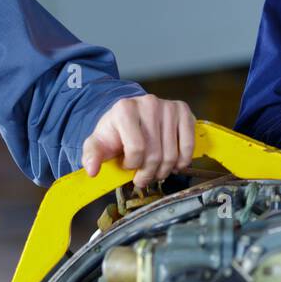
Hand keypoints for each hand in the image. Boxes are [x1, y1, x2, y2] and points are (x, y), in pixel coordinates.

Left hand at [81, 95, 195, 187]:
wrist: (131, 117)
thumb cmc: (115, 133)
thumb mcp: (98, 144)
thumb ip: (91, 156)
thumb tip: (92, 170)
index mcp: (125, 109)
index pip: (136, 150)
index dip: (131, 165)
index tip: (127, 165)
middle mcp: (148, 103)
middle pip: (155, 154)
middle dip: (148, 173)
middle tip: (143, 177)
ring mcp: (168, 106)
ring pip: (172, 154)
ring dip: (164, 170)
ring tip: (156, 171)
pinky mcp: (183, 111)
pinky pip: (189, 144)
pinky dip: (182, 160)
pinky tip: (173, 164)